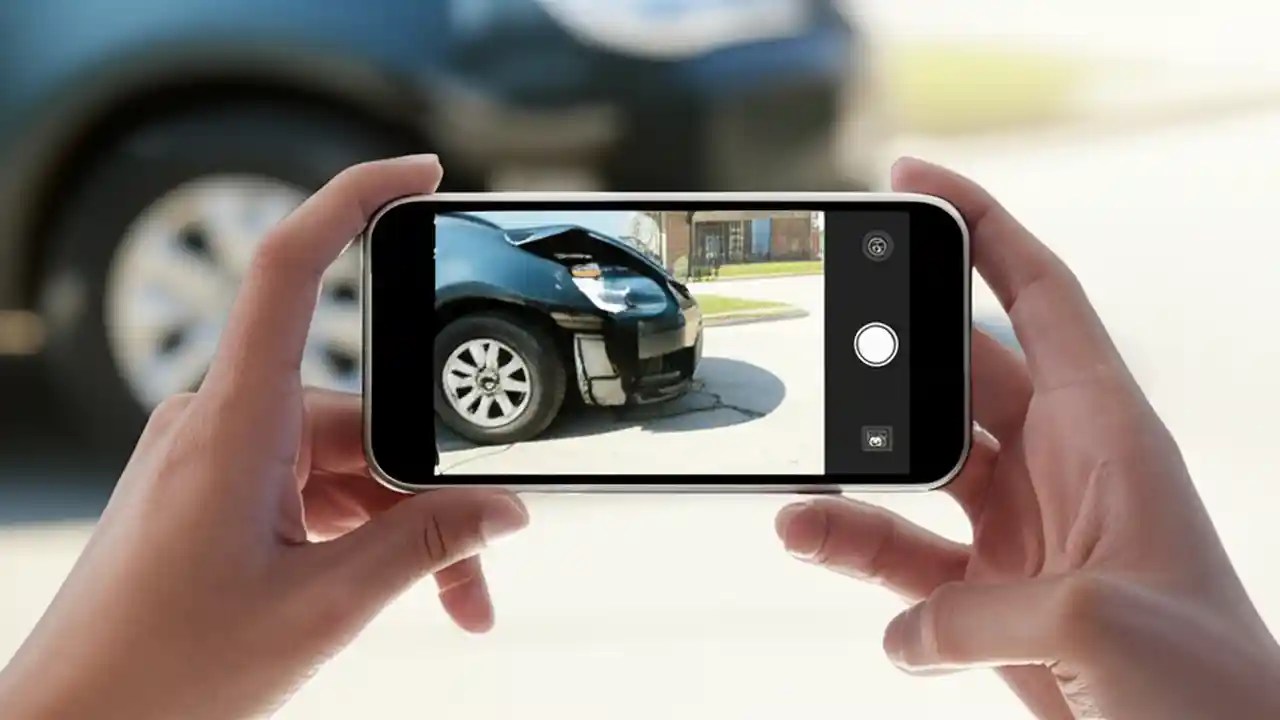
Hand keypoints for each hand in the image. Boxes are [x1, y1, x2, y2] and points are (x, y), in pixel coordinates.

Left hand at [0, 156, 529, 719]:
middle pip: (365, 420)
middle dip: (430, 490)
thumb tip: (503, 511)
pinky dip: (364, 535)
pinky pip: (318, 491)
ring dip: (404, 531)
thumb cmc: (165, 668)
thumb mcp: (322, 607)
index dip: (353, 198)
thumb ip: (424, 547)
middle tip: (480, 558)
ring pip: (350, 467)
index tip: (420, 175)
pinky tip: (399, 588)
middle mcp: (228, 421)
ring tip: (451, 601)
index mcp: (237, 423)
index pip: (289, 269)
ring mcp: (225, 456)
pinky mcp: (225, 489)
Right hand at [775, 158, 1279, 718]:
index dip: (981, 225)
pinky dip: (869, 576)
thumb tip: (905, 626)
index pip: (1038, 295)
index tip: (911, 179)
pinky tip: (877, 615)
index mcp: (1107, 431)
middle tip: (818, 343)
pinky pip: (905, 564)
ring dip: (853, 480)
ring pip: (913, 473)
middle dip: (886, 358)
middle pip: (952, 376)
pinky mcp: (990, 597)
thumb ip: (977, 609)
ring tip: (796, 491)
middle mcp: (1057, 467)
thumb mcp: (1097, 621)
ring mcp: (1018, 531)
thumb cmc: (1215, 685)